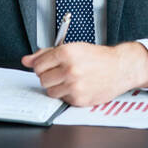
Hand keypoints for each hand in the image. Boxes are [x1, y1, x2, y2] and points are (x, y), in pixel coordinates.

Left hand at [21, 41, 147, 106]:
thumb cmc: (98, 58)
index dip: (42, 66)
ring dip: (57, 87)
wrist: (120, 68)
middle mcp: (70, 69)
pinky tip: (79, 86)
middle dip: (50, 76)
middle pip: (42, 79)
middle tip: (62, 72)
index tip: (49, 66)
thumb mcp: (73, 48)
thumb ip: (46, 54)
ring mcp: (75, 85)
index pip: (38, 65)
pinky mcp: (80, 99)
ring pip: (50, 91)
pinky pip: (63, 99)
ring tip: (71, 80)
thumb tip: (26, 60)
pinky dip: (68, 94)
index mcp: (66, 52)